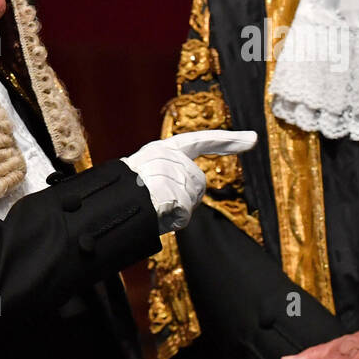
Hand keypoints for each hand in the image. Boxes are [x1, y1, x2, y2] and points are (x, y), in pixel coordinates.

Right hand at [120, 130, 256, 231]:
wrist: (105, 205)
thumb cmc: (120, 196)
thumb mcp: (143, 177)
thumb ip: (166, 177)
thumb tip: (184, 200)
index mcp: (163, 149)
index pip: (201, 140)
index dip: (229, 140)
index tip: (254, 138)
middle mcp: (170, 156)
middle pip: (197, 184)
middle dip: (185, 198)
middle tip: (156, 202)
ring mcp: (173, 173)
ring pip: (192, 200)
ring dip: (176, 210)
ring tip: (149, 207)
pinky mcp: (176, 192)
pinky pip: (184, 215)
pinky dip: (171, 220)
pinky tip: (155, 214)